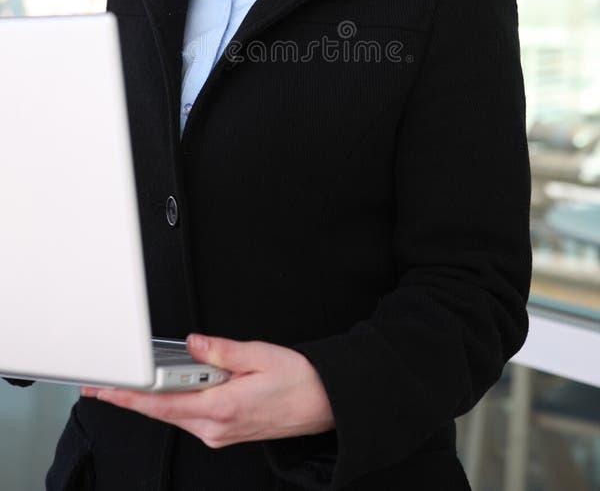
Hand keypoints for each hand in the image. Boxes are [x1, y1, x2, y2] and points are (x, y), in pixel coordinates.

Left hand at [81, 334, 334, 446]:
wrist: (324, 403)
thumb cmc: (299, 381)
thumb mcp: (259, 355)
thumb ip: (220, 350)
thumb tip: (192, 343)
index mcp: (222, 408)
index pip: (164, 403)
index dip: (131, 395)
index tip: (108, 388)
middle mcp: (216, 428)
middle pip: (162, 412)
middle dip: (132, 398)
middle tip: (103, 386)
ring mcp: (219, 434)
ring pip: (174, 416)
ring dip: (152, 401)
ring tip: (132, 383)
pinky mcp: (224, 432)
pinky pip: (189, 418)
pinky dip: (173, 404)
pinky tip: (169, 390)